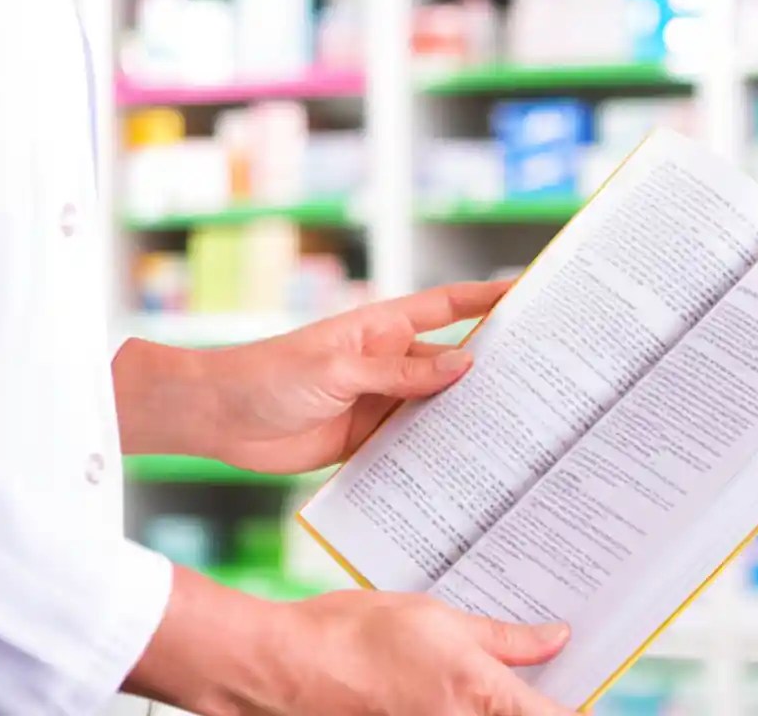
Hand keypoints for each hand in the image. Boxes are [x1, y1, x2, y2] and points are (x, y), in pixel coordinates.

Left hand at [115, 280, 509, 472]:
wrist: (217, 418)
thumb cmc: (268, 375)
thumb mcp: (338, 369)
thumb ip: (400, 372)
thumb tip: (465, 364)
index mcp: (382, 329)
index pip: (447, 308)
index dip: (487, 298)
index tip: (528, 291)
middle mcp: (389, 362)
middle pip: (451, 362)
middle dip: (491, 367)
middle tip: (539, 379)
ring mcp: (381, 401)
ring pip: (437, 407)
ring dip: (466, 418)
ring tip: (514, 431)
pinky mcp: (368, 439)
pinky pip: (411, 445)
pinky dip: (435, 454)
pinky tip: (464, 466)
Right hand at [126, 567, 576, 715]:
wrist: (280, 669)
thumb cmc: (353, 634)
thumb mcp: (439, 618)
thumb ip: (504, 636)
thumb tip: (557, 636)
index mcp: (479, 696)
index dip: (578, 706)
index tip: (591, 690)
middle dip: (540, 701)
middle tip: (546, 673)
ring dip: (501, 701)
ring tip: (490, 675)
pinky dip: (466, 707)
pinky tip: (452, 687)